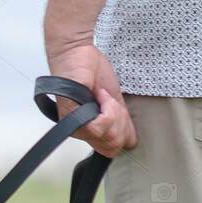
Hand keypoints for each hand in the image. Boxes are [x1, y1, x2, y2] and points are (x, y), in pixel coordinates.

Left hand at [44, 41, 135, 156]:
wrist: (77, 51)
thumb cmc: (92, 73)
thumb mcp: (113, 101)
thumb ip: (120, 121)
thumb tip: (131, 141)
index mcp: (89, 130)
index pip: (110, 151)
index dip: (123, 134)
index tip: (120, 114)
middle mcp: (79, 132)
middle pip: (112, 146)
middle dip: (121, 123)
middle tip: (111, 102)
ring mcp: (74, 125)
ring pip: (107, 137)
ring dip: (114, 112)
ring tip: (104, 96)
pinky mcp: (71, 116)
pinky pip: (100, 125)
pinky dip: (107, 107)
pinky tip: (99, 95)